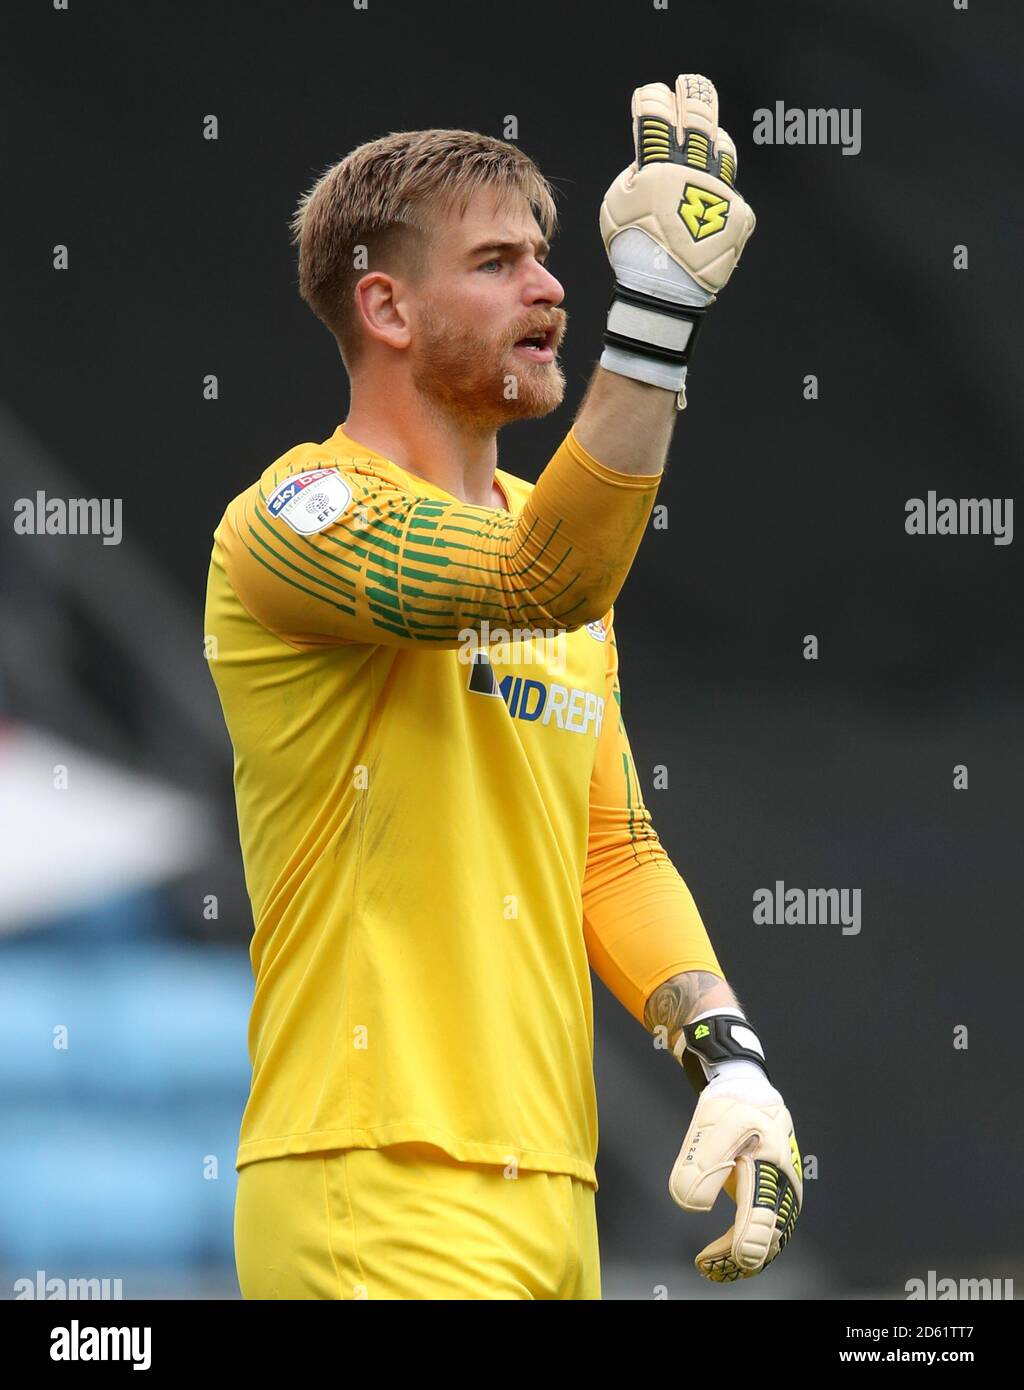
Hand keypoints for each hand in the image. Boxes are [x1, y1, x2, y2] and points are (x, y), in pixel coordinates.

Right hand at [600, 72, 755, 299]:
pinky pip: (731, 198)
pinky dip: (718, 200)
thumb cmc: (633, 249)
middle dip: (693, 95)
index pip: (656, 115)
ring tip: (710, 139)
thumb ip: (633, 176)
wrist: (666, 290)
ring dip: (715, 140)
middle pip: (698, 118)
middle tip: (692, 84)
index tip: (651, 94)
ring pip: (723, 150)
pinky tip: (709, 209)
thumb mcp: (616, 203)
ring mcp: (720, 189)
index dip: (652, 100)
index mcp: (660, 164)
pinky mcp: (739, 214)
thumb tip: (648, 165)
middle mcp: (694, 169)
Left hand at [668, 1068, 802, 1280]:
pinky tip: (726, 1259)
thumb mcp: (710, 1126)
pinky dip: (748, 1250)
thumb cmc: (731, 1108)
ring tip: (710, 1266)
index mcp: (768, 1158)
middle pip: (770, 1232)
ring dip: (743, 1258)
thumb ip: (700, 1164)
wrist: (751, 1097)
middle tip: (707, 1265)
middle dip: (740, 1255)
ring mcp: (784, 1192)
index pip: (763, 1208)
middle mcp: (783, 1180)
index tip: (736, 1258)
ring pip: (771, 1238)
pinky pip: (768, 1232)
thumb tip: (694, 1206)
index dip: (751, 1238)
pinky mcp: (778, 1200)